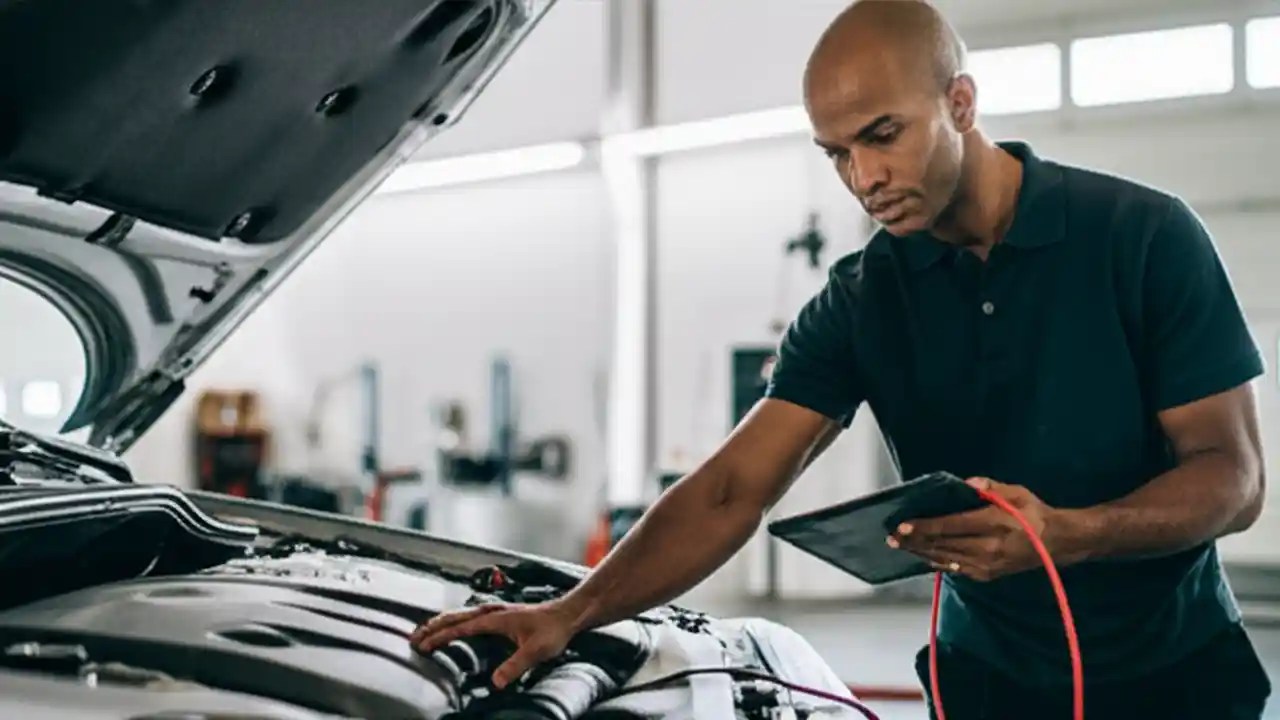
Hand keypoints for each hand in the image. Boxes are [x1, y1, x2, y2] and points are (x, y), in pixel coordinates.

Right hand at [409, 600, 579, 688]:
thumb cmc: (552, 629)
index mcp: (495, 619)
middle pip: (454, 617)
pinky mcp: (498, 615)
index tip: (423, 645)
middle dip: (432, 627)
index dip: (440, 637)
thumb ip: (515, 666)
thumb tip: (496, 682)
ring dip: (441, 622)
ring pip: (460, 614)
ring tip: (424, 632)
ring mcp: (494, 612)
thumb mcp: (536, 651)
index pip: (460, 627)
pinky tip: (452, 628)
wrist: (566, 614)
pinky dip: (454, 622)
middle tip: (413, 638)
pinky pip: (469, 616)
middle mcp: (491, 612)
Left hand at [888, 477, 1063, 581]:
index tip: (902, 526)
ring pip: (945, 559)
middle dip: (914, 541)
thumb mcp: (1016, 493)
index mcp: (993, 525)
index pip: (950, 526)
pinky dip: (937, 562)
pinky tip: (924, 556)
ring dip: (920, 553)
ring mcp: (986, 565)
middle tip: (891, 538)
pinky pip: (956, 569)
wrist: (1058, 543)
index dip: (924, 526)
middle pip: (942, 545)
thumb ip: (990, 488)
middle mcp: (987, 548)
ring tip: (900, 547)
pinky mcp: (987, 575)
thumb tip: (967, 483)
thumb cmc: (1035, 514)